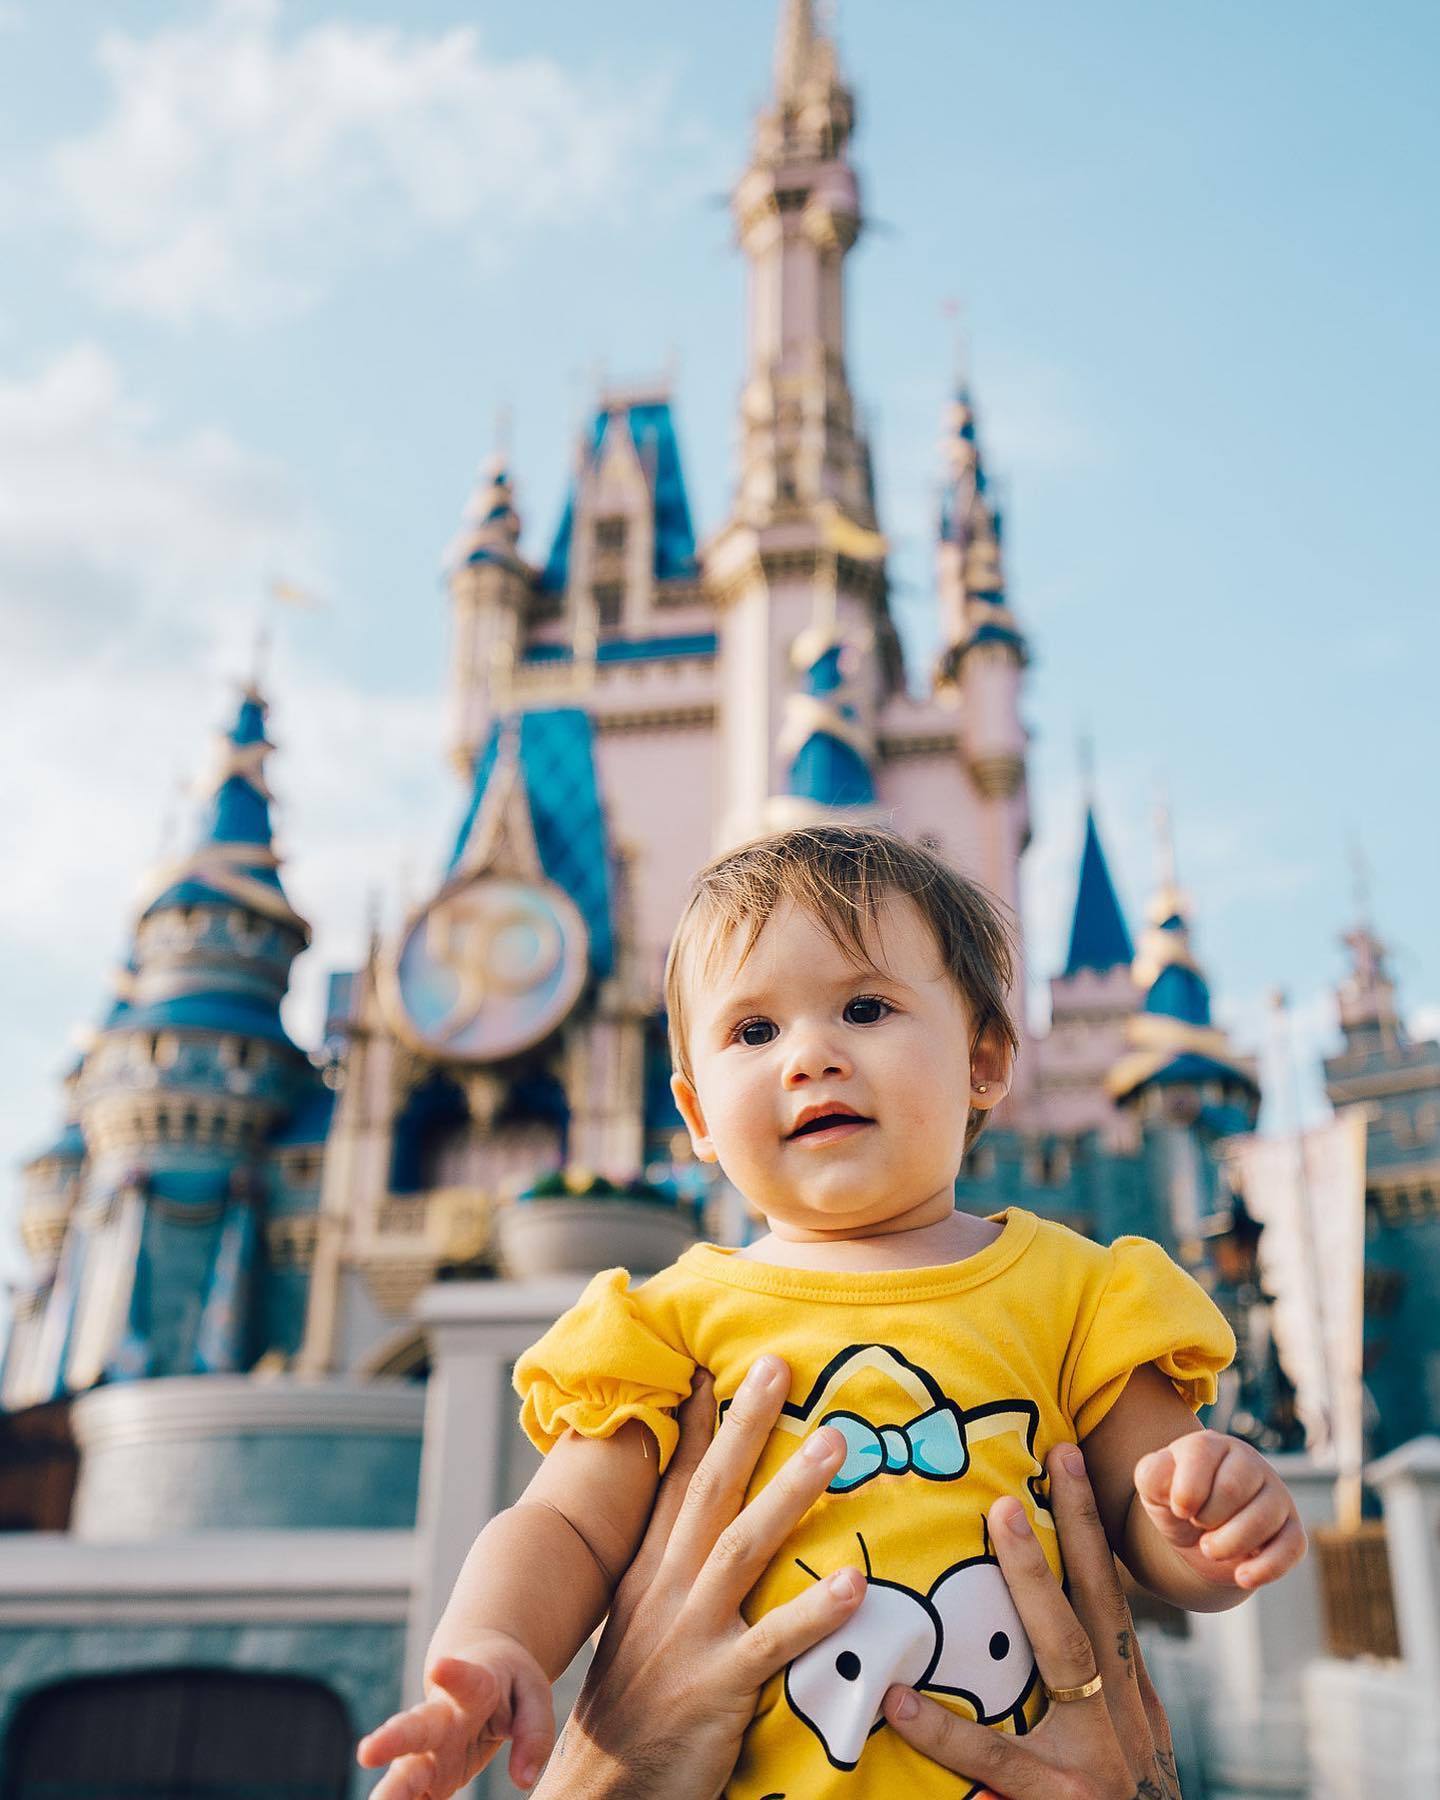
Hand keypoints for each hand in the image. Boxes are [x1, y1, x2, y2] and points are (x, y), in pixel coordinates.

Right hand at [356, 1630, 552, 1797]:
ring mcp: (431, 1751)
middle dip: (394, 1739)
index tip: (439, 1666)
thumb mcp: (533, 1693)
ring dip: (390, 1790)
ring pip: (406, 1769)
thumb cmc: (507, 1684)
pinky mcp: (429, 1778)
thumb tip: (524, 1780)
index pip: (465, 1678)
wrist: (476, 1674)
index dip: (454, 1673)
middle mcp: (443, 1718)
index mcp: (474, 1687)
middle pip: (417, 1726)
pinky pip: (412, 1796)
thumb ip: (533, 1731)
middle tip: (368, 1751)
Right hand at [532, 1355, 863, 1799]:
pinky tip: (856, 1585)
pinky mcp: (717, 1687)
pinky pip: (774, 1643)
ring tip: (838, 1445)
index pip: (675, 1480)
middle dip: (748, 1423)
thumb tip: (705, 1533)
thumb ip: (672, 1575)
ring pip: (745, 1546)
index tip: (715, 1365)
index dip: (698, 1421)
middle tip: (781, 1364)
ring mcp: (690, 1635)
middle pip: (710, 1489)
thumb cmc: (633, 1708)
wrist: (598, 1793)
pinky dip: (815, 1611)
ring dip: (793, 1491)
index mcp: (647, 1572)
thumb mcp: (640, 1627)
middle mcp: (666, 1590)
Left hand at [883, 1443, 1184, 1799]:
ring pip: (1064, 1650)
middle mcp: (1121, 1717)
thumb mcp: (1134, 1750)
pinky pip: (994, 1758)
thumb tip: (1062, 1624)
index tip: (1066, 1464)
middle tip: (1050, 1460)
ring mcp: (1093, 1756)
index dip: (1092, 1532)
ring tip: (995, 1520)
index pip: (1111, 1599)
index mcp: (1131, 1700)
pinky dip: (945, 1730)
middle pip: (1100, 1600)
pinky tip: (900, 1699)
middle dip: (1078, 1527)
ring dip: (1032, 1580)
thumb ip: (1104, 1693)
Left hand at [1134, 1431, 1305, 1590]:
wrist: (1198, 1536)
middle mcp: (1249, 1463)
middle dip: (1206, 1517)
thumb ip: (1153, 1476)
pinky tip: (1241, 1576)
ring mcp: (1276, 1495)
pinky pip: (1292, 1547)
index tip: (1179, 1509)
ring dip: (1229, 1544)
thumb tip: (1175, 1490)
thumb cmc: (1176, 1502)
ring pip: (1263, 1518)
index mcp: (1212, 1445)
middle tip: (1197, 1525)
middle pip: (1232, 1488)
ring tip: (1210, 1548)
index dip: (1185, 1491)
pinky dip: (1265, 1568)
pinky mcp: (1293, 1528)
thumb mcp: (1153, 1487)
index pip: (1201, 1454)